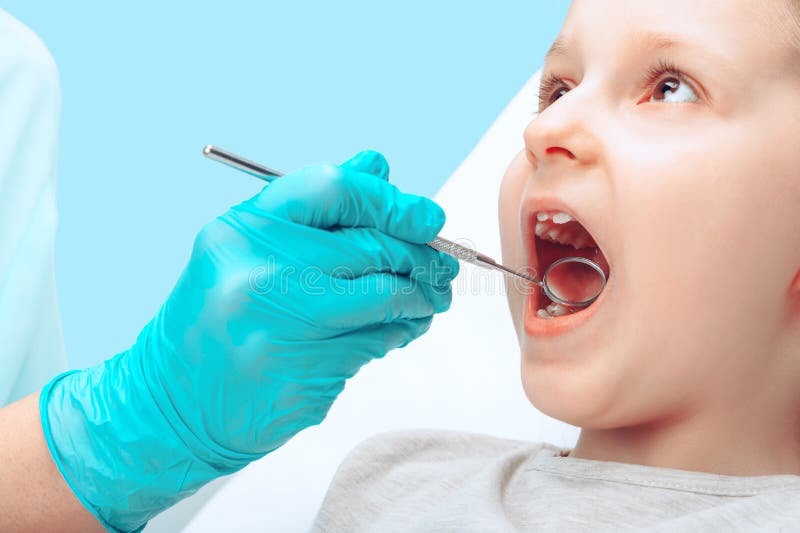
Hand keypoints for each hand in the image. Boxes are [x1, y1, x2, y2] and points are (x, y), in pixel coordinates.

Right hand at [39, 150, 457, 531]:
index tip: (425, 217)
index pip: (335, 188)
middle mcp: (260, 273)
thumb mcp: (248, 247)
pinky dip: (397, 334)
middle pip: (372, 245)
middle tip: (443, 264)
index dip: (391, 199)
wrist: (175, 402)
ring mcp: (283, 329)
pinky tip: (396, 330)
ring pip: (385, 299)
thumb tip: (379, 165)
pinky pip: (375, 344)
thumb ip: (316, 207)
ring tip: (429, 298)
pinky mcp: (306, 376)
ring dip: (422, 297)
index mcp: (245, 230)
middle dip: (422, 255)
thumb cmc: (218, 315)